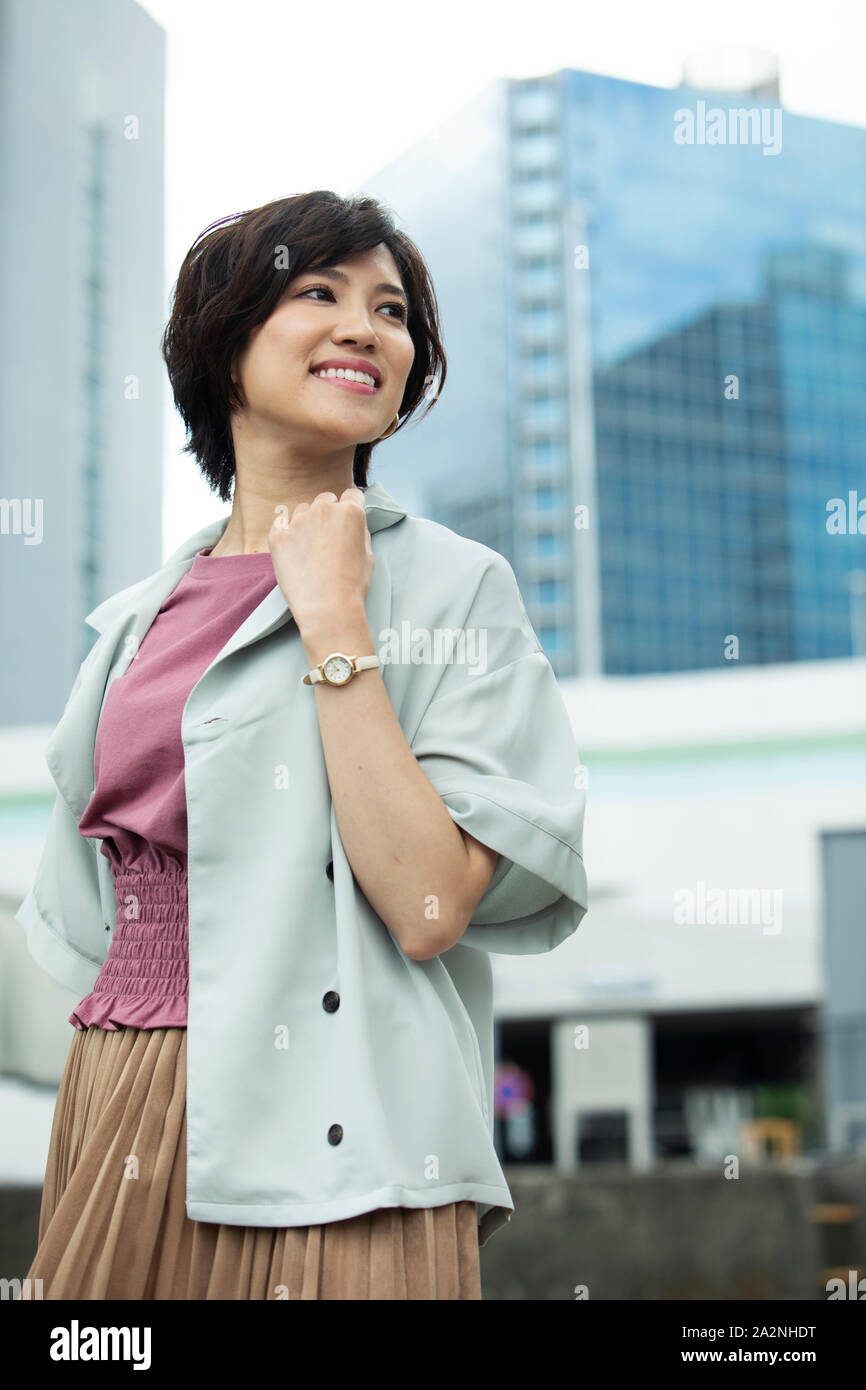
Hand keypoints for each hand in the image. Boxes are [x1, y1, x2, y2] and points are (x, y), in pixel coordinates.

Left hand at [268, 488, 373, 632]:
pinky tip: (292, 546)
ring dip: (307, 521)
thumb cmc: (352, 586)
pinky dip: (285, 530)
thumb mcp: (369, 555)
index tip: (346, 519)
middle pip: (326, 499)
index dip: (351, 507)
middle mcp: (324, 510)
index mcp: (350, 512)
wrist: (327, 609)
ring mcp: (298, 521)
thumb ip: (360, 531)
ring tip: (310, 547)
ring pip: (303, 509)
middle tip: (328, 537)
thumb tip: (353, 523)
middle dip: (328, 513)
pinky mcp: (278, 536)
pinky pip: (280, 522)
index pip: (352, 495)